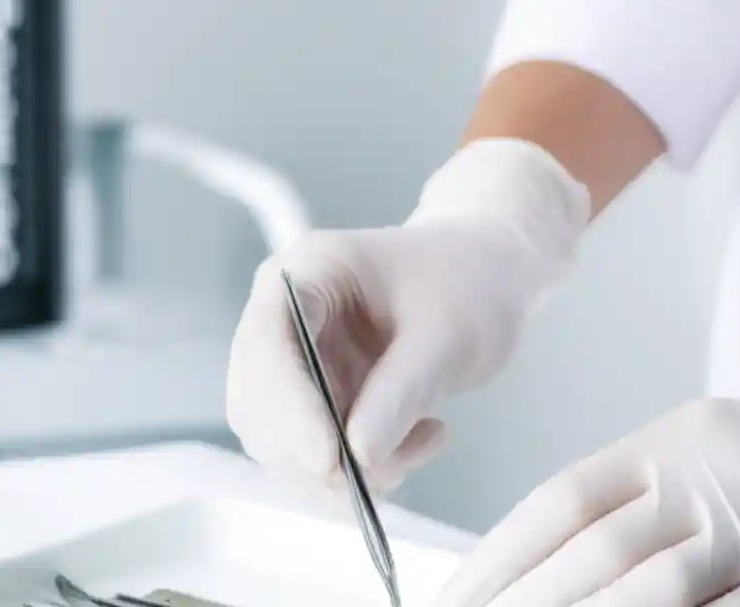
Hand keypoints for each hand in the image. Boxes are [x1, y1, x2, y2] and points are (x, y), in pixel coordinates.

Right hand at [227, 140, 588, 489]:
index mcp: (309, 269)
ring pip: (281, 441)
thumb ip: (402, 392)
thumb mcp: (449, 337)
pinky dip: (363, 467)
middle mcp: (281, 314)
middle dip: (318, 451)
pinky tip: (421, 437)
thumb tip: (358, 456)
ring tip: (427, 437)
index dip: (288, 403)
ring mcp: (289, 359)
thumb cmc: (466, 287)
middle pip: (259, 400)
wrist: (480, 281)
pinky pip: (312, 454)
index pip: (268, 338)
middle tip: (392, 469)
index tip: (326, 459)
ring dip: (348, 468)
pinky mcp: (307, 399)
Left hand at [437, 346, 739, 605]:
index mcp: (666, 443)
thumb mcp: (708, 448)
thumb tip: (553, 553)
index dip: (495, 556)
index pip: (556, 503)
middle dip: (518, 604)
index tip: (448, 598)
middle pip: (587, 554)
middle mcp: (698, 481)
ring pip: (639, 593)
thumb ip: (636, 494)